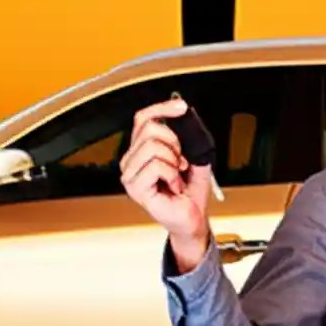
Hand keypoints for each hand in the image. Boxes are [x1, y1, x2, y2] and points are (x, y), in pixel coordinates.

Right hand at [120, 97, 213, 255]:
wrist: (193, 218)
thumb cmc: (190, 191)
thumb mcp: (194, 155)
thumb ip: (188, 134)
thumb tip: (184, 115)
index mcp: (142, 148)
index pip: (143, 118)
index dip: (162, 108)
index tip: (181, 107)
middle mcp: (132, 159)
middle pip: (149, 128)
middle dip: (174, 141)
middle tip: (181, 161)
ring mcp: (131, 174)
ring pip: (153, 146)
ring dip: (174, 161)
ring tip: (176, 176)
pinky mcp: (135, 188)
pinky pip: (156, 166)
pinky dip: (172, 175)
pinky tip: (173, 186)